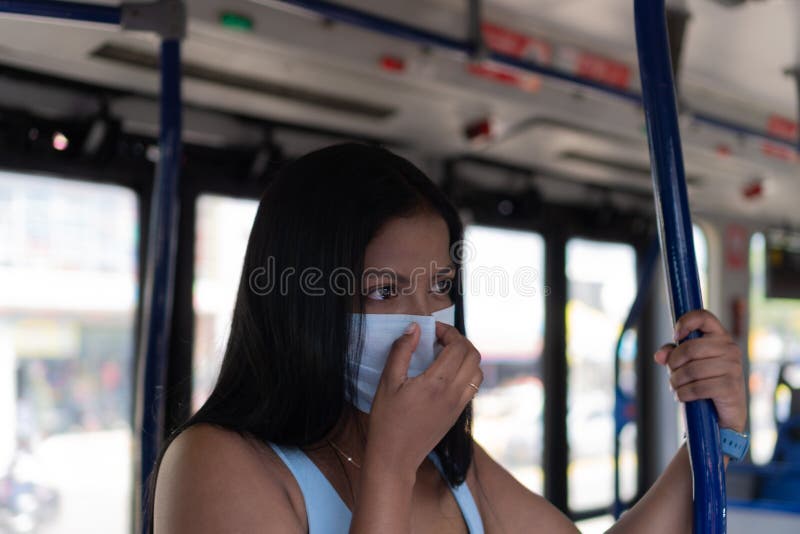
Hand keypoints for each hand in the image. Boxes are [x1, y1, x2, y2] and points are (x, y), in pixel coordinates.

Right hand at [366, 321, 482, 474]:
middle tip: (439, 339)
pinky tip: (446, 373)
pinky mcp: (457, 414)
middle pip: (474, 356)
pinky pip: (473, 386)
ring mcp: (458, 405)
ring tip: (444, 354)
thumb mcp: (387, 382)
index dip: (448, 331)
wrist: (395, 457)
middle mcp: (454, 393)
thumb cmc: (387, 419)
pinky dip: (466, 372)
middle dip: (459, 341)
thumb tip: (414, 328)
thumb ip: (401, 352)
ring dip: (466, 356)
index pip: (458, 347)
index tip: (431, 330)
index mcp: (437, 383)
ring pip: (477, 371)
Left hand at [654, 310, 745, 432]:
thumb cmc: (703, 383)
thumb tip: (659, 356)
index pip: (704, 317)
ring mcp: (733, 367)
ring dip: (676, 381)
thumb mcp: (685, 365)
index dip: (685, 322)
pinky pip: (697, 387)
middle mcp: (730, 349)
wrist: (723, 414)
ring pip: (691, 370)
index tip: (675, 336)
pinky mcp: (730, 387)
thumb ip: (672, 354)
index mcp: (720, 337)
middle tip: (672, 374)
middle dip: (673, 364)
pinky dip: (684, 394)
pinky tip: (683, 396)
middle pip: (689, 348)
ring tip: (677, 387)